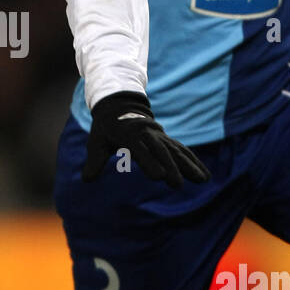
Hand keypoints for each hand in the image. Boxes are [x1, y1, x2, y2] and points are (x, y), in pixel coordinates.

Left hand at [83, 91, 209, 188]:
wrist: (119, 105)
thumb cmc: (106, 128)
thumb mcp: (96, 142)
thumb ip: (94, 161)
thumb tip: (86, 180)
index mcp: (128, 135)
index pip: (140, 150)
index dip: (149, 162)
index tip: (159, 177)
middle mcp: (146, 135)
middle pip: (161, 151)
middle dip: (171, 167)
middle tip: (178, 185)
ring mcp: (158, 136)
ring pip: (176, 151)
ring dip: (189, 165)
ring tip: (202, 180)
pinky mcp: (165, 140)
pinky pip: (181, 150)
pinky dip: (193, 161)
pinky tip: (203, 175)